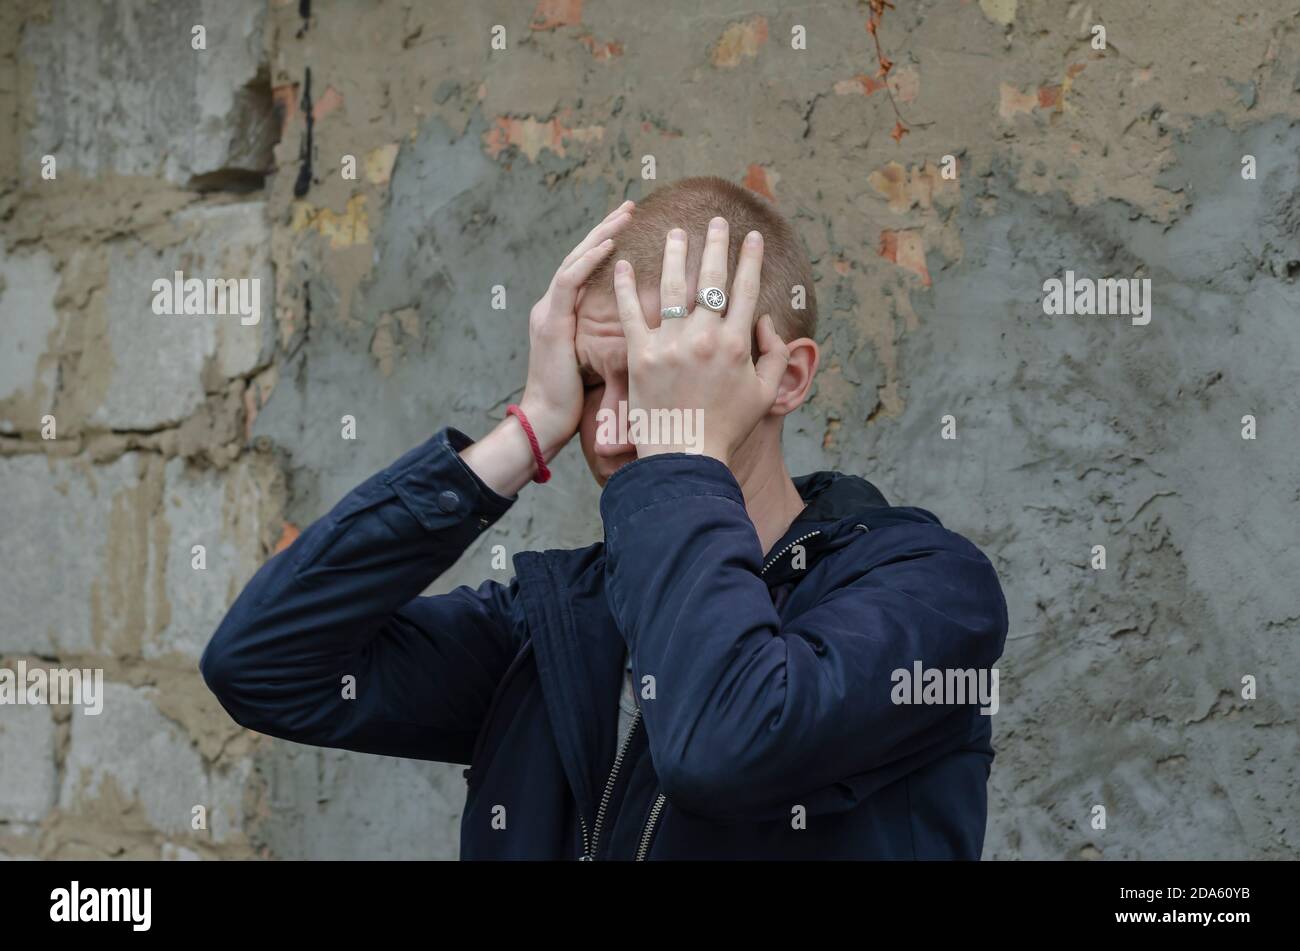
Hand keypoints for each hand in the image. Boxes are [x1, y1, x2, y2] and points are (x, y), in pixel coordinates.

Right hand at [519, 200, 633, 457]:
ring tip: (624, 214)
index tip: (632, 227)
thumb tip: (651, 337)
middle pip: (581, 257)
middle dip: (606, 229)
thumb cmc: (575, 406)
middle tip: (630, 206)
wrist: (544, 425)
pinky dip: (588, 262)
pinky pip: (568, 283)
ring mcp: (548, 313)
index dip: (607, 245)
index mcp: (564, 317)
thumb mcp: (601, 367)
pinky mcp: (550, 324)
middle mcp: (553, 308)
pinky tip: (610, 245)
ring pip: (574, 261)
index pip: (587, 270)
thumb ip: (616, 345)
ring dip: (600, 235)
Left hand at [612, 217, 789, 467]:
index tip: (751, 237)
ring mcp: (670, 344)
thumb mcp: (765, 394)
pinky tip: (621, 264)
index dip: (749, 260)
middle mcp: (704, 338)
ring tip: (674, 233)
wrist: (685, 456)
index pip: (744, 290)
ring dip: (674, 255)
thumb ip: (774, 355)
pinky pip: (631, 314)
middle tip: (716, 221)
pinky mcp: (640, 355)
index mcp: (736, 344)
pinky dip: (625, 288)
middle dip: (716, 245)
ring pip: (671, 288)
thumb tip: (765, 322)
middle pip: (710, 280)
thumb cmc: (727, 428)